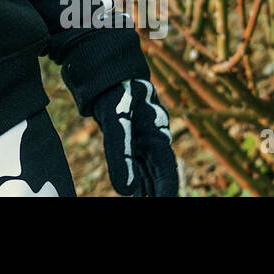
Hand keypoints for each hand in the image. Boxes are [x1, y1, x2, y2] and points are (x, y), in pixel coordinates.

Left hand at [91, 78, 178, 195]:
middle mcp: (153, 137)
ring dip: (147, 188)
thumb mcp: (116, 121)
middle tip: (151, 203)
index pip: (166, 169)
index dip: (166, 189)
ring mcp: (142, 136)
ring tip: (142, 200)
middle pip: (158, 173)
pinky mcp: (130, 135)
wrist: (106, 69)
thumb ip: (120, 154)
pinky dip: (137, 178)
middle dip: (157, 192)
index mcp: (156, 133)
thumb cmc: (114, 91)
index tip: (165, 202)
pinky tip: (133, 190)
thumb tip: (125, 190)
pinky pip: (137, 162)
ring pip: (148, 169)